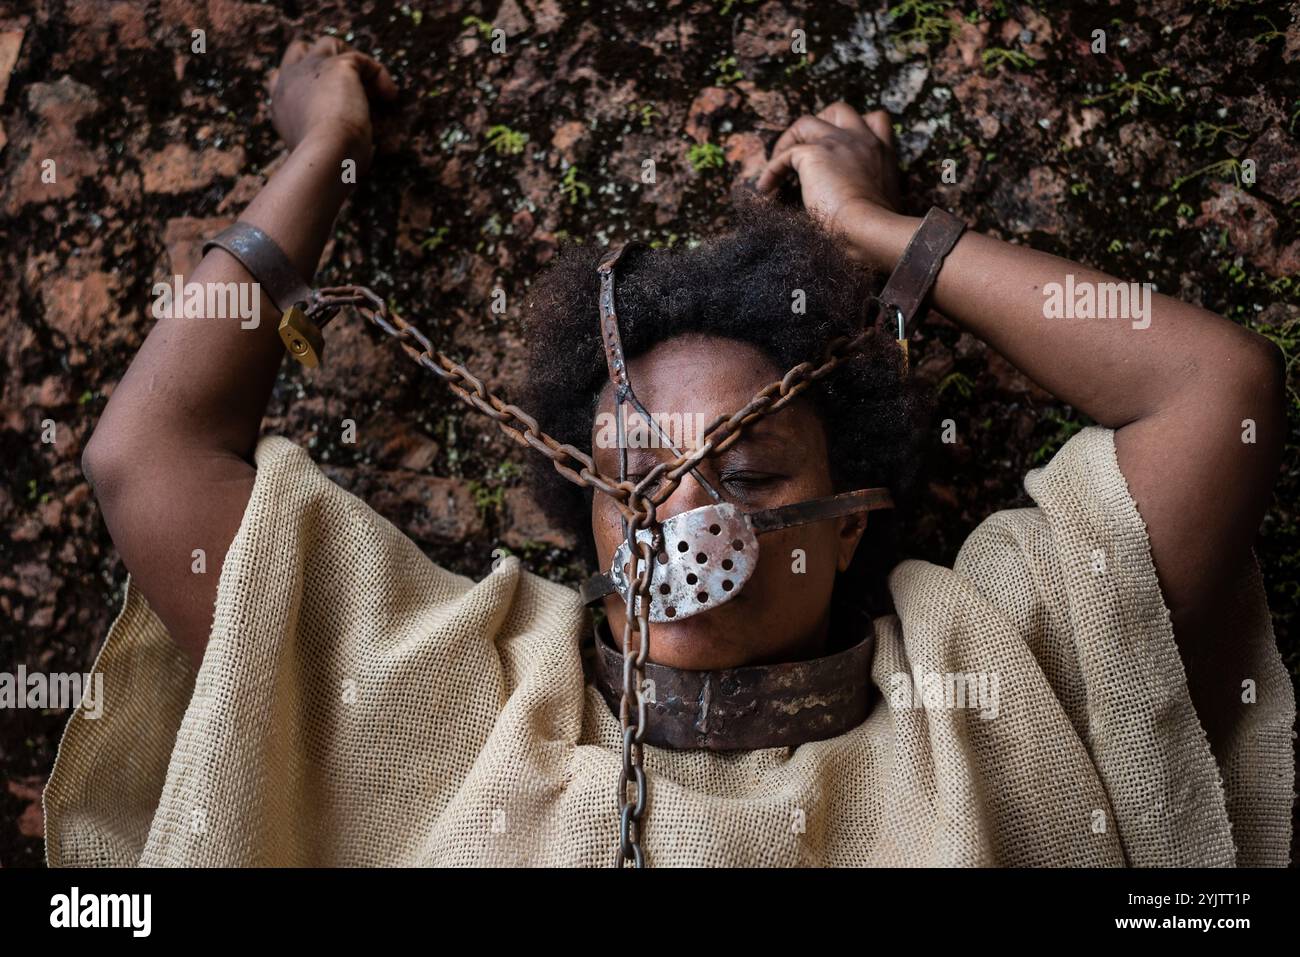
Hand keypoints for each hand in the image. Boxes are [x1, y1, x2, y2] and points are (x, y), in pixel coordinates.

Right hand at [270, 36, 397, 167]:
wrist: (324, 158)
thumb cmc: (326, 167)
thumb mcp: (324, 155)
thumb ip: (332, 142)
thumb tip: (360, 149)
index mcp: (281, 107)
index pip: (281, 79)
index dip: (307, 84)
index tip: (331, 102)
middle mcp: (289, 83)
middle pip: (300, 50)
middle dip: (326, 62)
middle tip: (354, 88)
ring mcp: (310, 69)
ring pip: (330, 44)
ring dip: (353, 63)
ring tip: (375, 92)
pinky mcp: (337, 66)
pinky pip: (364, 61)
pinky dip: (380, 75)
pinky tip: (390, 97)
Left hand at [756, 104, 901, 235]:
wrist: (869, 228)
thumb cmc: (875, 229)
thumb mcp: (882, 207)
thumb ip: (871, 197)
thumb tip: (859, 211)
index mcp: (882, 154)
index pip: (875, 121)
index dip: (854, 129)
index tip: (840, 148)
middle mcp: (863, 141)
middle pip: (839, 110)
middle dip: (819, 123)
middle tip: (805, 149)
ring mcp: (838, 142)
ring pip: (806, 122)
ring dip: (789, 141)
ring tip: (778, 166)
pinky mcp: (814, 154)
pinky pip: (785, 154)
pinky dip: (771, 170)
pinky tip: (766, 189)